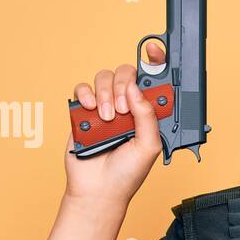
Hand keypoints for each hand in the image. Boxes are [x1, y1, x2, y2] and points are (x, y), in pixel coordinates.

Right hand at [63, 40, 165, 206]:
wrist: (98, 190)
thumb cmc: (127, 173)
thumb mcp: (149, 145)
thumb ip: (147, 115)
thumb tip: (135, 88)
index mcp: (148, 112)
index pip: (153, 81)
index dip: (156, 62)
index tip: (155, 50)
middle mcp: (128, 106)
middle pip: (126, 73)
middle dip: (124, 85)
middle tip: (123, 109)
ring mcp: (105, 106)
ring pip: (104, 77)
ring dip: (106, 94)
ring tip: (109, 119)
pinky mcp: (84, 112)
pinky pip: (83, 88)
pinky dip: (86, 95)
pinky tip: (92, 110)